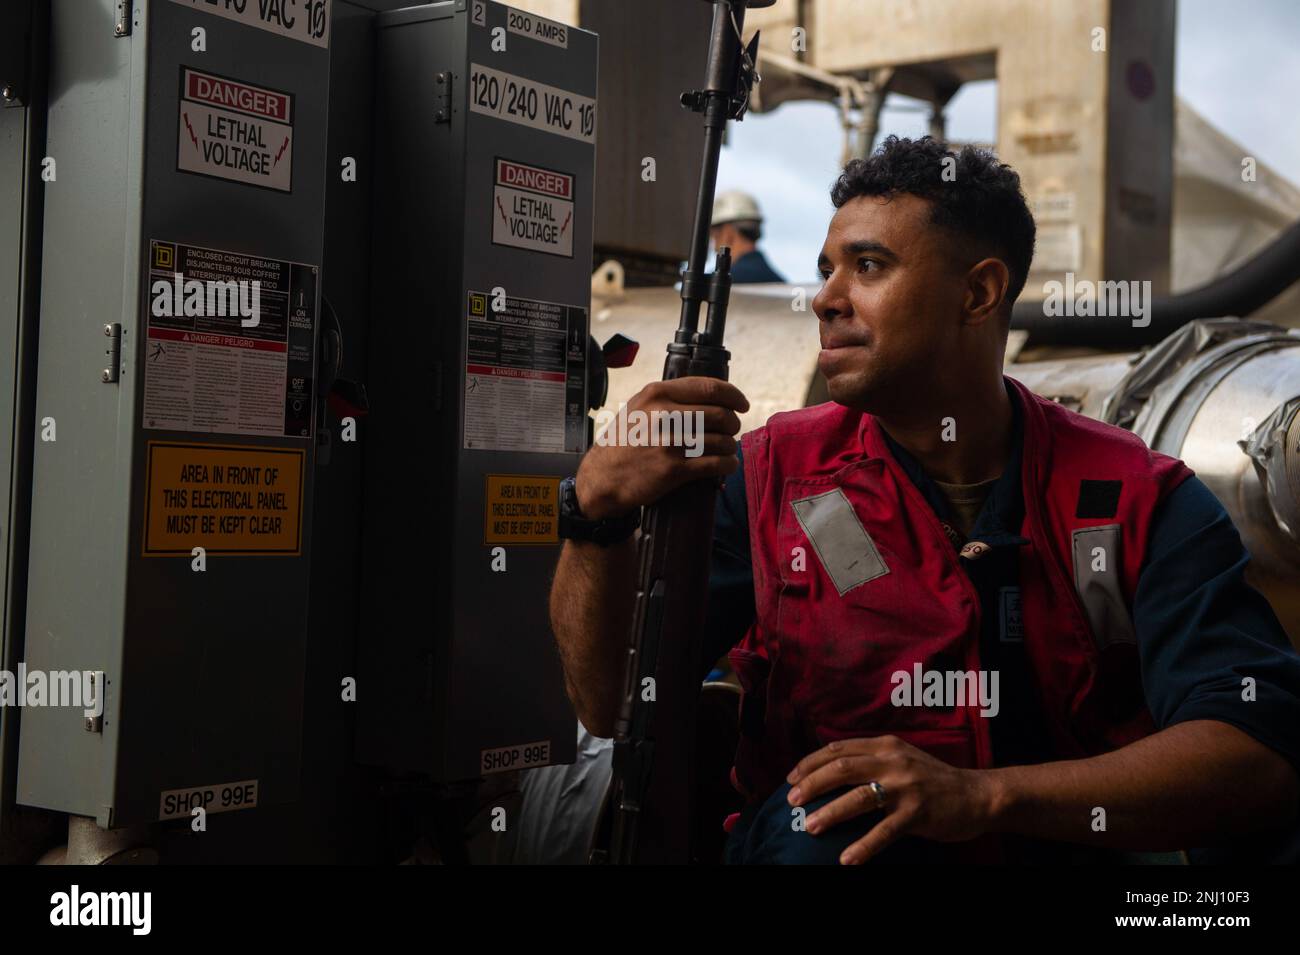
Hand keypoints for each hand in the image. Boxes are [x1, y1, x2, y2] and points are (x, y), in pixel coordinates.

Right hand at [574, 377, 748, 519]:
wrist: (602, 476)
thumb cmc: (624, 441)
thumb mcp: (639, 406)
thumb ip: (669, 396)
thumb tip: (709, 394)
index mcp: (657, 393)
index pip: (710, 387)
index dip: (734, 395)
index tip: (742, 404)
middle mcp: (664, 414)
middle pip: (721, 415)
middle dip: (733, 424)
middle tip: (730, 431)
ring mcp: (670, 442)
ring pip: (722, 440)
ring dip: (730, 447)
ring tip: (726, 450)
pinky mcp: (674, 469)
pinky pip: (717, 464)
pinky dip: (728, 464)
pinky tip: (726, 465)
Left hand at [786, 735, 1001, 864]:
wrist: (978, 794)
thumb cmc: (932, 779)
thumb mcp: (901, 758)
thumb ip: (870, 760)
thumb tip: (828, 771)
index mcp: (885, 745)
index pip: (838, 749)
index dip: (810, 762)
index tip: (791, 778)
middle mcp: (893, 761)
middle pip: (842, 768)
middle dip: (812, 784)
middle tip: (791, 801)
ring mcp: (906, 787)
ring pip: (859, 797)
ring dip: (831, 812)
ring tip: (810, 826)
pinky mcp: (918, 813)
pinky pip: (885, 831)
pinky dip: (864, 846)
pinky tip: (847, 859)